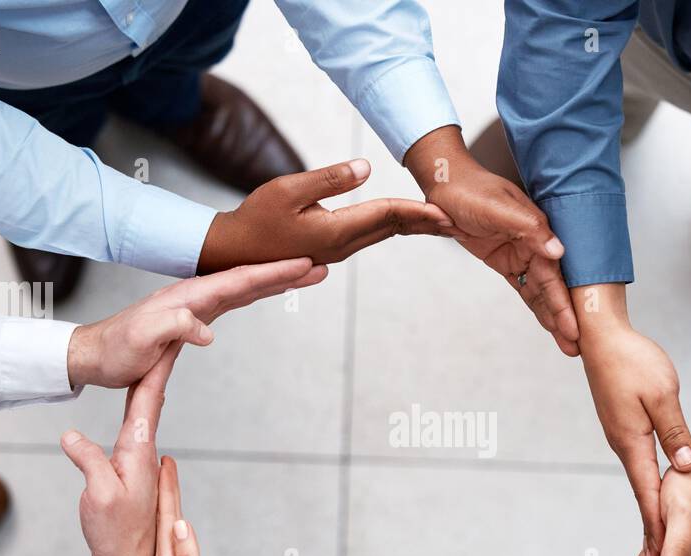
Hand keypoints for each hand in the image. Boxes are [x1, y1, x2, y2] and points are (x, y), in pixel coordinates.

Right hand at [60, 345, 176, 555]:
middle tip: (170, 334)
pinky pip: (137, 430)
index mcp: (139, 452)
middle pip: (151, 400)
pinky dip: (140, 408)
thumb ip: (88, 461)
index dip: (157, 368)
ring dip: (151, 383)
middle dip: (159, 366)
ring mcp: (140, 462)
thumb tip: (70, 434)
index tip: (169, 339)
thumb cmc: (116, 533)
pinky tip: (141, 404)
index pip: (148, 401)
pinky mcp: (132, 472)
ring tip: (159, 356)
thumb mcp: (99, 495)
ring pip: (146, 414)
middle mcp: (144, 453)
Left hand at [67, 258, 326, 388]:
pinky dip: (258, 291)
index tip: (302, 264)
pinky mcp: (196, 317)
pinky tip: (270, 290)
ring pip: (245, 287)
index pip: (237, 280)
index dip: (271, 273)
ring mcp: (196, 304)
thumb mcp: (140, 340)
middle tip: (320, 265)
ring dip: (277, 280)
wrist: (94, 356)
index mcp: (186, 297)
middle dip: (285, 270)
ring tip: (308, 273)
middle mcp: (194, 294)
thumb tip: (206, 331)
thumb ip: (172, 328)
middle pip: (248, 278)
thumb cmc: (114, 351)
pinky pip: (236, 300)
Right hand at [197, 159, 452, 272]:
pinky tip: (401, 223)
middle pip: (391, 229)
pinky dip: (391, 228)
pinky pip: (368, 236)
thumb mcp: (287, 190)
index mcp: (334, 232)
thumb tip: (365, 168)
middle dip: (425, 222)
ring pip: (382, 234)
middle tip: (458, 218)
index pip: (385, 216)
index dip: (417, 210)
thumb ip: (328, 179)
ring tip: (439, 221)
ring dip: (411, 227)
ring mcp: (335, 250)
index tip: (445, 210)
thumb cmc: (255, 219)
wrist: (233, 251)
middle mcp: (341, 246)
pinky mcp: (328, 248)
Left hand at [404, 126, 577, 355]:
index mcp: (538, 230)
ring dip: (553, 317)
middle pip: (552, 288)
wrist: (447, 185)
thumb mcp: (499, 209)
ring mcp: (521, 253)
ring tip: (567, 344)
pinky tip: (549, 323)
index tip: (574, 328)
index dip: (564, 303)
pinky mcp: (506, 260)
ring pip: (540, 292)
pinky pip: (524, 288)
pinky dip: (536, 306)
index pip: (555, 275)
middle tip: (575, 346)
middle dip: (564, 318)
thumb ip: (530, 230)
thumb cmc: (472, 191)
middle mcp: (534, 244)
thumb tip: (558, 252)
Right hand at [578, 287, 690, 555]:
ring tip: (663, 536)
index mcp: (632, 441)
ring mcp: (620, 436)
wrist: (600, 337)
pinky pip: (639, 461)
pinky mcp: (622, 426)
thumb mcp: (662, 394)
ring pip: (641, 477)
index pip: (648, 491)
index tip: (666, 553)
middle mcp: (622, 444)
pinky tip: (656, 492)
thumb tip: (686, 467)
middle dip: (654, 525)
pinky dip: (649, 483)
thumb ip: (674, 432)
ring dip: (652, 506)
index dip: (659, 522)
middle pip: (642, 492)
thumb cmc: (631, 360)